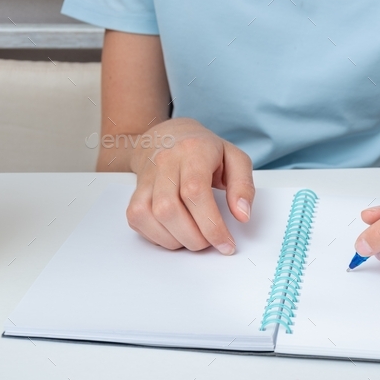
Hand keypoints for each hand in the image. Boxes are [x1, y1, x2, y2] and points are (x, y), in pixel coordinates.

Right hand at [127, 118, 254, 253]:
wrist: (168, 136)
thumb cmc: (205, 150)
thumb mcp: (235, 159)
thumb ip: (243, 186)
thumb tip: (242, 215)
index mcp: (194, 151)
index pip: (195, 192)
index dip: (211, 224)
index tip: (225, 243)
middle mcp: (165, 161)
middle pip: (169, 208)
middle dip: (193, 237)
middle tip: (210, 242)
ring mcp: (147, 176)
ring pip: (150, 216)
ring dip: (176, 239)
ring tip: (195, 238)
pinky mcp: (136, 190)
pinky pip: (137, 219)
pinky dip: (157, 235)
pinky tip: (175, 233)